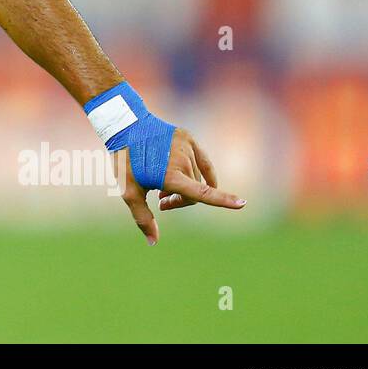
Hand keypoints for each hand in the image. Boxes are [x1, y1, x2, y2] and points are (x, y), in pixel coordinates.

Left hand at [115, 127, 244, 244]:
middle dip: (181, 200)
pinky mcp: (188, 137)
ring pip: (197, 177)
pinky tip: (192, 180)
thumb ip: (143, 218)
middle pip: (194, 191)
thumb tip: (153, 242)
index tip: (242, 204)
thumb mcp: (129, 191)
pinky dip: (199, 173)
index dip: (222, 200)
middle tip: (162, 201)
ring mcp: (186, 147)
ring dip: (185, 185)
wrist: (125, 126)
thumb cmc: (125, 162)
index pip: (200, 192)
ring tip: (162, 185)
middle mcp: (181, 160)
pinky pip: (202, 162)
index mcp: (168, 174)